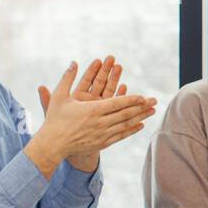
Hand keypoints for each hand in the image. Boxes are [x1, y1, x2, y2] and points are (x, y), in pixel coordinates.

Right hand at [27, 62, 155, 176]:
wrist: (52, 145)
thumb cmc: (54, 120)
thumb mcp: (59, 97)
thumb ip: (67, 78)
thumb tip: (73, 62)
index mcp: (92, 110)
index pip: (116, 103)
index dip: (131, 99)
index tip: (143, 96)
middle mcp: (100, 123)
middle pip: (126, 114)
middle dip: (142, 107)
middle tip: (155, 101)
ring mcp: (102, 134)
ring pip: (126, 125)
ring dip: (140, 117)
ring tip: (153, 111)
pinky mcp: (102, 143)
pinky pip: (121, 136)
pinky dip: (132, 130)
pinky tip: (141, 125)